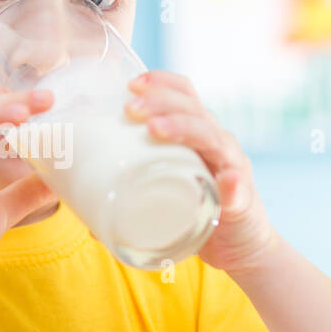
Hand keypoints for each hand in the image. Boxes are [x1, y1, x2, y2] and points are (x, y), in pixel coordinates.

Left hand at [125, 70, 278, 275]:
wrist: (241, 248)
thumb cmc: (197, 214)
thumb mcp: (163, 198)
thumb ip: (130, 202)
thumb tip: (89, 222)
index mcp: (198, 136)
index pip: (185, 95)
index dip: (161, 83)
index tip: (131, 83)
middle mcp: (218, 145)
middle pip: (194, 110)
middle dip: (161, 103)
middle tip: (131, 108)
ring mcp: (232, 170)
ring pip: (214, 139)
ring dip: (186, 129)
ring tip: (157, 129)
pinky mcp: (241, 202)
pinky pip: (238, 190)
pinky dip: (232, 184)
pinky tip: (226, 179)